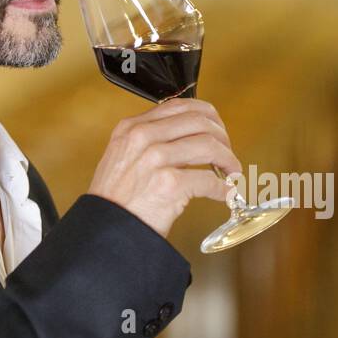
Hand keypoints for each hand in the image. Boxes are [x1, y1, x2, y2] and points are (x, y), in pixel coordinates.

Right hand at [87, 98, 242, 237]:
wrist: (105, 230)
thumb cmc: (116, 200)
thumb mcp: (123, 157)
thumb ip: (149, 141)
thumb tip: (188, 137)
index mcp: (132, 127)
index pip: (180, 106)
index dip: (208, 117)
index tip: (217, 131)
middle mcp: (143, 137)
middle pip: (200, 121)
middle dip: (223, 137)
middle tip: (228, 154)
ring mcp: (156, 159)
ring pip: (210, 146)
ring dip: (229, 160)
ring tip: (232, 173)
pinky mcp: (169, 184)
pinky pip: (210, 180)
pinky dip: (224, 189)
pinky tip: (225, 195)